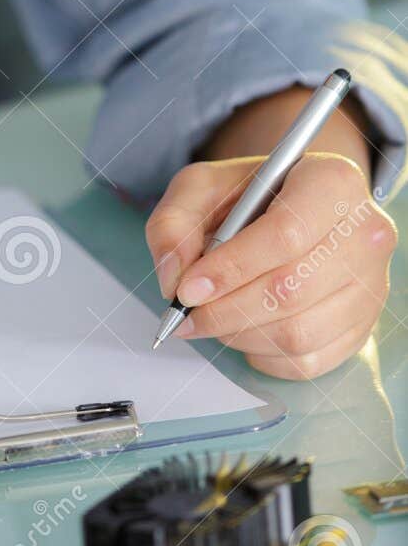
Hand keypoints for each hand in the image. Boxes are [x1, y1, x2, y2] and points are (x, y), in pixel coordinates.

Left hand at [145, 151, 396, 378]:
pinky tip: (243, 331)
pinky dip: (263, 356)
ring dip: (240, 336)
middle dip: (225, 310)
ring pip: (298, 333)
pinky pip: (307, 362)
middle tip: (187, 314)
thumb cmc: (250, 195)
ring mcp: (370, 285)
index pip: (285, 235)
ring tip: (212, 319)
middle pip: (290, 290)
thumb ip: (175, 222)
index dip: (230, 268)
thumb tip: (175, 278)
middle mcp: (366, 234)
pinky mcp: (363, 326)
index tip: (188, 289)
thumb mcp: (203, 187)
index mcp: (333, 183)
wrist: (294, 207)